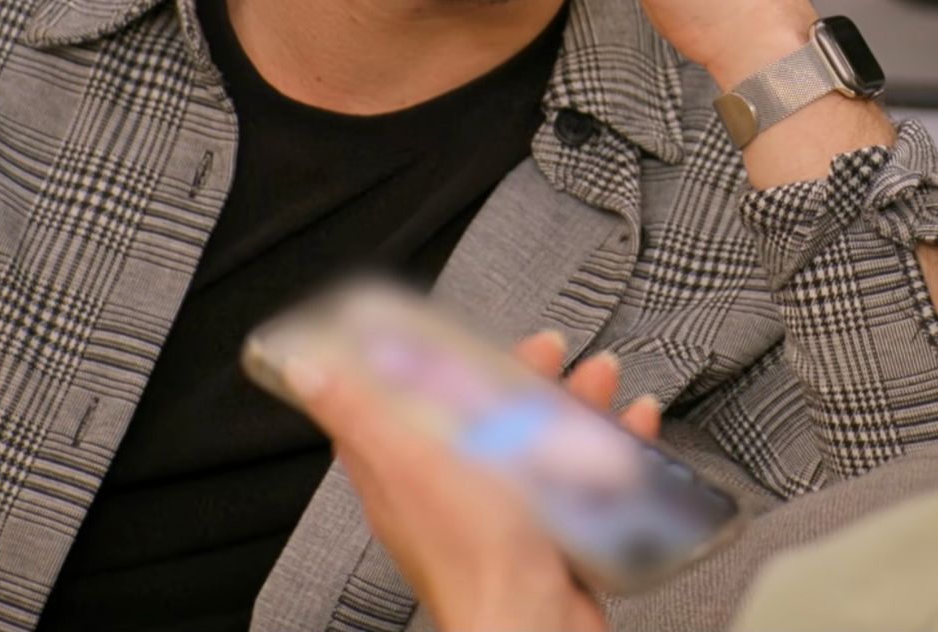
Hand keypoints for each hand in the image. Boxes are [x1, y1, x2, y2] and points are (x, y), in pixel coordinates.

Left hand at [290, 331, 661, 631]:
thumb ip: (359, 412)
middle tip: (548, 352)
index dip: (427, 365)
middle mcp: (452, 494)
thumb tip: (306, 371)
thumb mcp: (407, 460)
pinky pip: (581, 482)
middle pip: (480, 416)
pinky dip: (608, 450)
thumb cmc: (472, 553)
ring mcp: (505, 516)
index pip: (403, 406)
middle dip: (519, 376)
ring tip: (598, 380)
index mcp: (406, 474)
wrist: (538, 626)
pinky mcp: (552, 537)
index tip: (452, 336)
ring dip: (571, 404)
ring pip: (536, 443)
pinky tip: (631, 429)